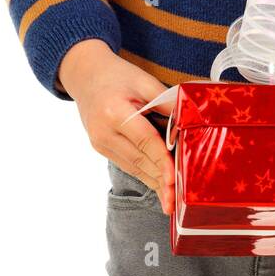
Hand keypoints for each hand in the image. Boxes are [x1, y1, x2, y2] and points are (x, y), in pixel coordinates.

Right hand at [58, 40, 177, 214]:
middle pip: (139, 160)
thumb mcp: (144, 81)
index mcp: (114, 112)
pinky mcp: (101, 147)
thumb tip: (190, 121)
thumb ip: (167, 102)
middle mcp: (103, 132)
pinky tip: (160, 186)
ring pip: (133, 167)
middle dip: (161, 181)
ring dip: (154, 184)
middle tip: (179, 200)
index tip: (175, 180)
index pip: (144, 141)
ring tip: (172, 201)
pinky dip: (145, 175)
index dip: (161, 162)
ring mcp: (100, 143)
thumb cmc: (118, 75)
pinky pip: (128, 164)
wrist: (84, 75)